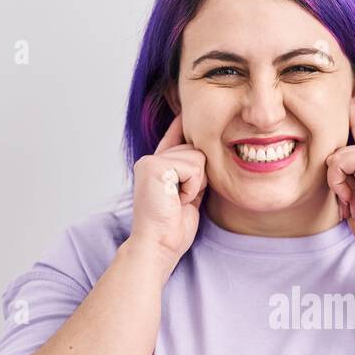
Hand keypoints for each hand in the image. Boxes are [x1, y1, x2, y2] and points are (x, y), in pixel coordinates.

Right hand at [128, 112, 206, 265]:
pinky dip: (193, 187)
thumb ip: (193, 176)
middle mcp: (150, 160)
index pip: (174, 138)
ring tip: (178, 201)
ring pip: (197, 157)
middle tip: (181, 201)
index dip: (181, 125)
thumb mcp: (188, 196)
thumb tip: (204, 156)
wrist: (159, 246)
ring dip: (196, 184)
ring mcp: (150, 162)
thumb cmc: (173, 229)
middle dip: (198, 178)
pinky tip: (177, 200)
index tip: (184, 109)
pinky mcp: (154, 167)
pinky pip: (193, 168)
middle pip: (196, 150)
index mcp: (156, 167)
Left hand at [326, 102, 354, 257]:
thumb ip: (346, 174)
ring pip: (336, 156)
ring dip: (338, 184)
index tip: (347, 96)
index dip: (353, 113)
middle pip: (337, 148)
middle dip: (336, 178)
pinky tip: (354, 197)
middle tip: (352, 200)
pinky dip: (340, 183)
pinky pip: (338, 162)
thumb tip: (330, 159)